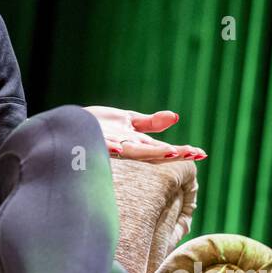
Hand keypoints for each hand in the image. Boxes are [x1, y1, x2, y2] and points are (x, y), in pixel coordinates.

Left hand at [81, 106, 206, 162]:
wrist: (70, 125)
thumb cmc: (99, 124)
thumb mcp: (129, 120)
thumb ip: (151, 123)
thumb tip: (176, 117)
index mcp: (136, 142)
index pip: (163, 148)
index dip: (182, 151)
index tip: (201, 153)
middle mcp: (127, 147)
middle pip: (154, 153)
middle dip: (173, 154)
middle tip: (192, 154)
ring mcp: (111, 146)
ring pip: (133, 152)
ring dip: (150, 153)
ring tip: (169, 152)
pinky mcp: (95, 141)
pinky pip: (104, 146)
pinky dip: (113, 147)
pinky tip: (122, 147)